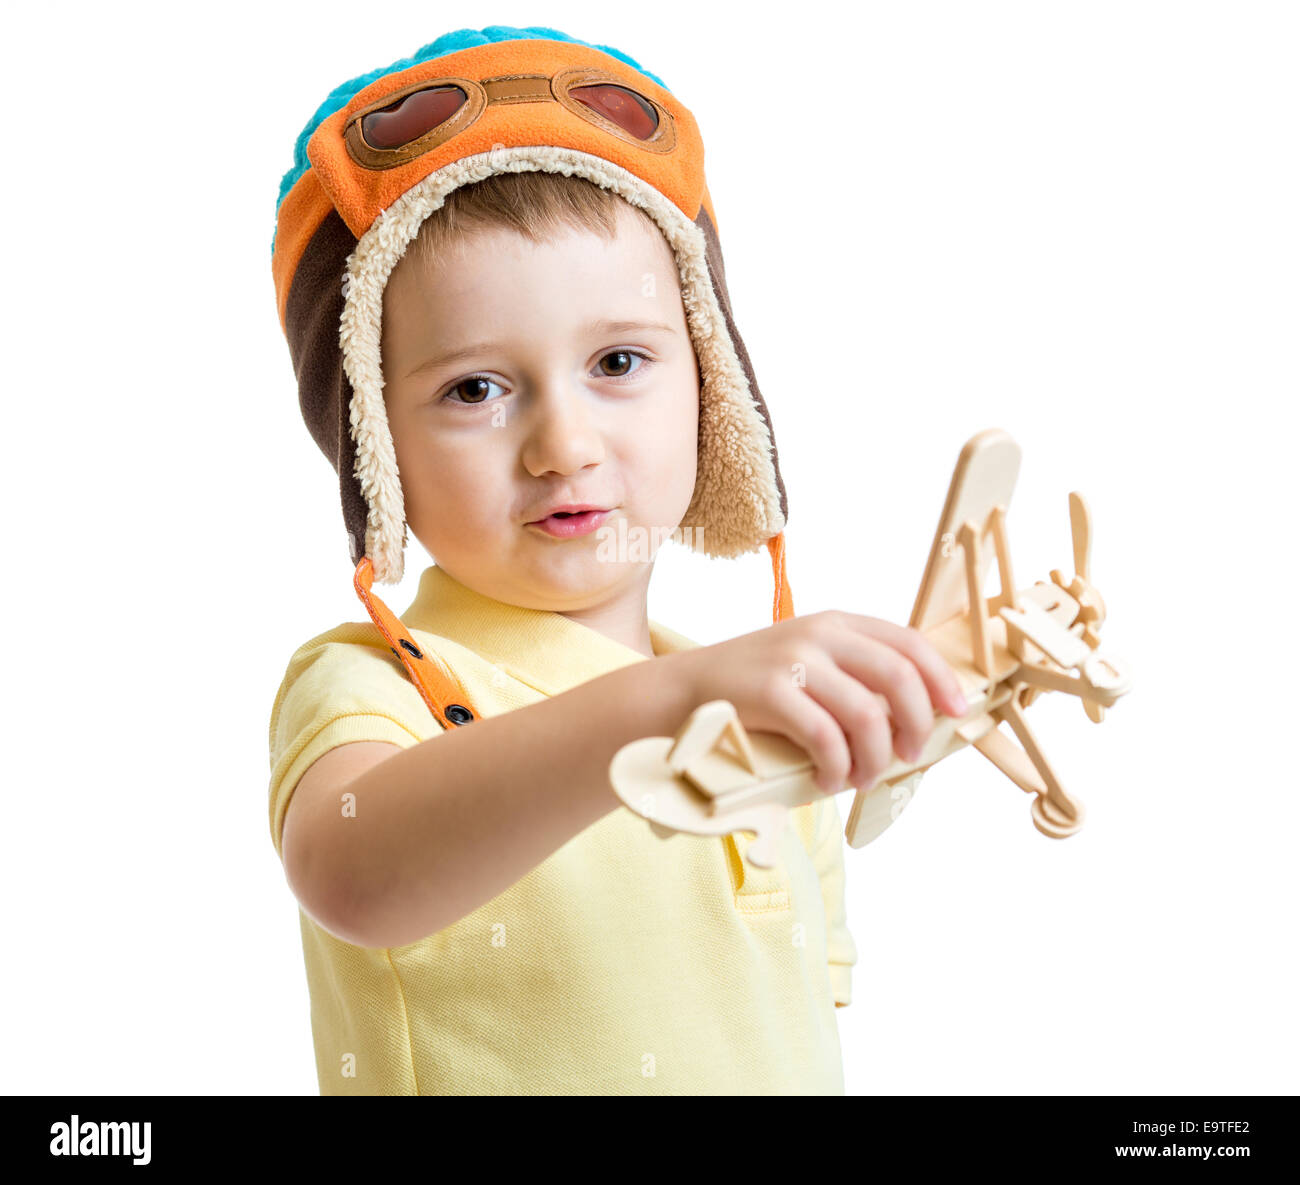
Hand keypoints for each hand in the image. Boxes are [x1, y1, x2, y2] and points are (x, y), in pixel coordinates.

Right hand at [668, 610, 968, 795]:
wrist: (680, 693)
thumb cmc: (753, 691)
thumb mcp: (807, 665)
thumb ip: (853, 679)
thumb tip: (915, 723)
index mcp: (836, 623)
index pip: (908, 641)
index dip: (940, 678)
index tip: (956, 711)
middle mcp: (820, 633)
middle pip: (898, 676)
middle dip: (915, 723)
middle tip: (909, 756)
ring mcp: (794, 660)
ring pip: (866, 715)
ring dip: (874, 757)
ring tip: (862, 778)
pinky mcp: (770, 692)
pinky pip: (826, 738)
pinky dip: (837, 768)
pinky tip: (830, 779)